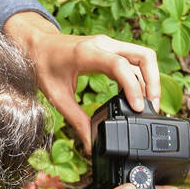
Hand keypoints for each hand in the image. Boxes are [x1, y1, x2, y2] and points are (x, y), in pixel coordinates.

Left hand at [2, 13, 161, 153]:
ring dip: (151, 79)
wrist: (36, 45)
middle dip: (153, 82)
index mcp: (88, 53)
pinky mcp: (111, 48)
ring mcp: (109, 44)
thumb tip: (90, 144)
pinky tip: (138, 95)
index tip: (138, 108)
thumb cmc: (43, 65)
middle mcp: (103, 44)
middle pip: (144, 57)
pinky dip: (142, 76)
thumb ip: (76, 120)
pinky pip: (135, 59)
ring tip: (149, 104)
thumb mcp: (57, 96)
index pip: (121, 66)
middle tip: (152, 108)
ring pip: (143, 56)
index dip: (134, 87)